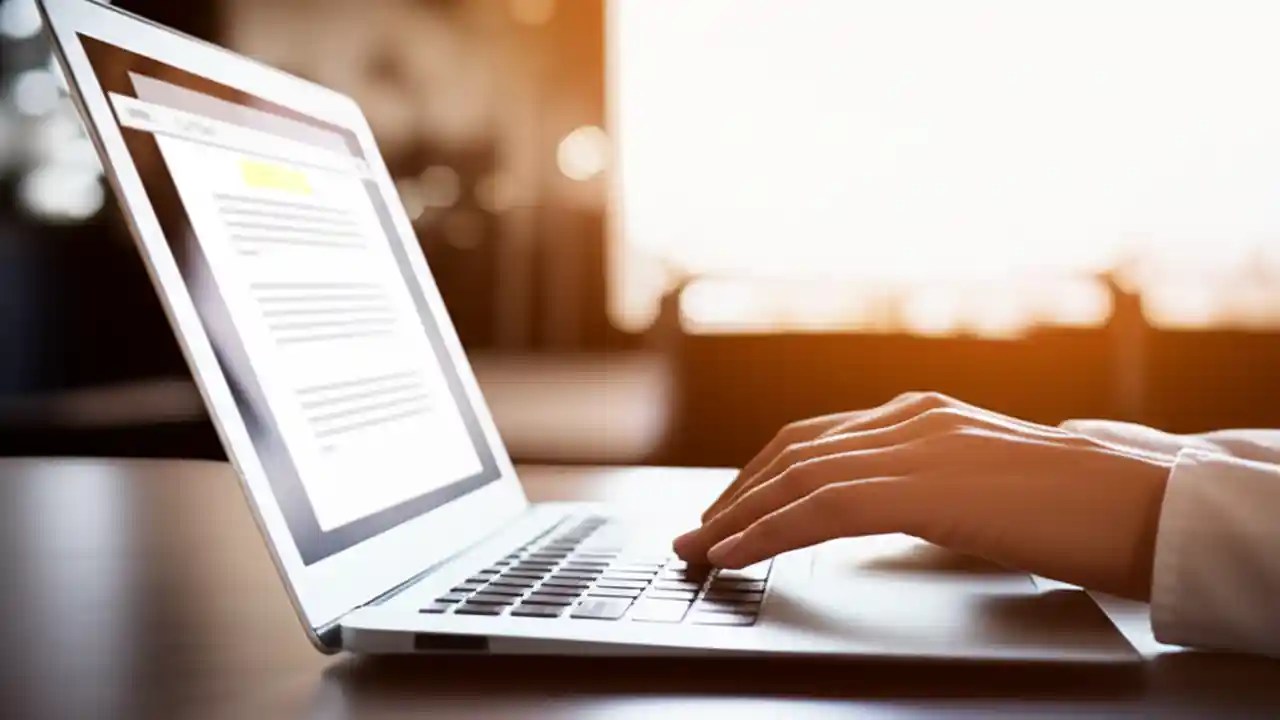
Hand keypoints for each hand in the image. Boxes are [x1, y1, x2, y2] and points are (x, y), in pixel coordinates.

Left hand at [673, 392, 1175, 599]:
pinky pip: (823, 506)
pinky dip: (770, 530)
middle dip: (737, 494)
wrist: (1138, 503)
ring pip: (799, 475)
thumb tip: (873, 514)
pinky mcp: (925, 482)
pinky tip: (737, 553)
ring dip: (739, 515)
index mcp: (921, 415)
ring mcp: (917, 443)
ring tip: (700, 551)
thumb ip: (923, 488)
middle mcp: (910, 418)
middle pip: (794, 450)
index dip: (761, 476)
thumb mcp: (977, 488)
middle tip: (695, 534)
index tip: (726, 511)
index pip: (816, 439)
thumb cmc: (1070, 505)